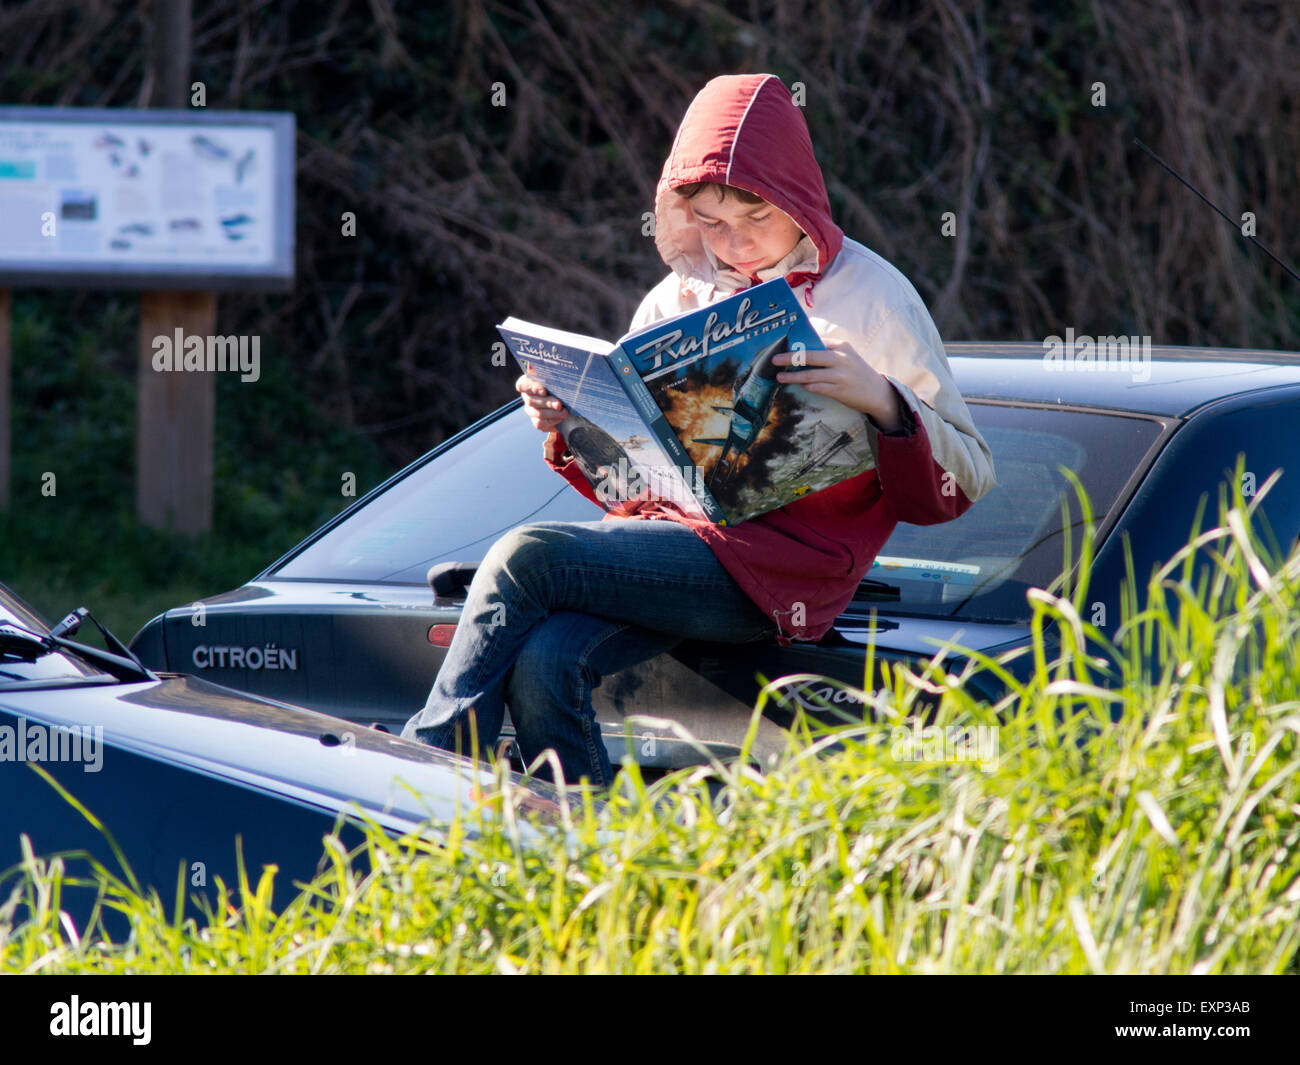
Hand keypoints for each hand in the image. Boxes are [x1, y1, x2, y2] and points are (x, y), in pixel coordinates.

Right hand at [516, 373, 568, 431]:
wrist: (568, 401)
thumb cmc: (561, 386)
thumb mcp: (558, 379)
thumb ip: (555, 376)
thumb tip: (558, 372)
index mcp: (529, 382)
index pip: (523, 385)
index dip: (532, 388)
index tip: (544, 391)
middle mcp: (528, 396)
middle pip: (531, 401)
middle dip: (547, 403)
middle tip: (559, 404)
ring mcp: (531, 410)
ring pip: (537, 413)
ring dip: (552, 413)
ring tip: (564, 412)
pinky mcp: (537, 421)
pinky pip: (541, 424)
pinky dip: (552, 421)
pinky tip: (560, 418)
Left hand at [772, 338, 904, 431]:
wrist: (877, 392)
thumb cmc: (855, 372)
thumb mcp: (845, 356)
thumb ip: (826, 352)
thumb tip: (799, 349)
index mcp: (841, 346)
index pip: (815, 341)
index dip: (798, 343)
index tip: (782, 344)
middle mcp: (841, 358)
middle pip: (810, 355)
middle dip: (790, 357)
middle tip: (774, 359)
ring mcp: (841, 375)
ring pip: (811, 374)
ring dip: (793, 376)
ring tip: (780, 377)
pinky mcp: (840, 390)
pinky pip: (817, 388)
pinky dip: (806, 386)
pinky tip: (799, 385)